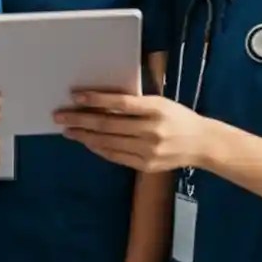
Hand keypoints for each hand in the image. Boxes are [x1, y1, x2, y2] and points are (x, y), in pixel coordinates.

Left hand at [54, 91, 208, 172]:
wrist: (201, 144)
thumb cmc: (176, 117)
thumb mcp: (159, 103)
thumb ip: (134, 104)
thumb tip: (100, 103)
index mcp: (156, 108)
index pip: (120, 102)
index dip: (96, 99)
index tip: (75, 96)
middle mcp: (151, 130)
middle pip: (108, 124)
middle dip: (80, 120)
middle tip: (60, 116)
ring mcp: (148, 150)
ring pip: (108, 142)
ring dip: (85, 136)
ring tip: (68, 130)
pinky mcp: (146, 165)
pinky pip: (115, 156)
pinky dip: (99, 149)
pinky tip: (87, 142)